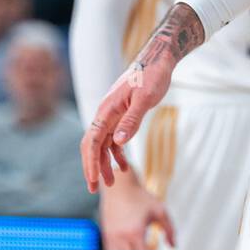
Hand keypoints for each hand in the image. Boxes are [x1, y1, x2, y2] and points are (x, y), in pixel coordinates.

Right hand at [80, 57, 172, 192]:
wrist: (159, 60)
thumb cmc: (152, 76)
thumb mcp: (145, 99)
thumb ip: (131, 120)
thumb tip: (117, 142)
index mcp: (107, 110)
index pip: (92, 141)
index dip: (91, 163)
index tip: (93, 181)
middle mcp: (105, 113)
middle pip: (92, 145)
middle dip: (92, 167)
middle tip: (95, 189)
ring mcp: (113, 114)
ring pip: (103, 144)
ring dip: (105, 163)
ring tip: (112, 182)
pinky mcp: (122, 115)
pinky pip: (114, 138)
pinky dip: (117, 152)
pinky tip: (124, 166)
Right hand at [99, 170, 175, 249]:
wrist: (119, 186)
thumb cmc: (140, 197)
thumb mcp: (160, 211)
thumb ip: (169, 229)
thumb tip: (173, 245)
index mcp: (136, 233)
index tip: (155, 248)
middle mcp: (121, 238)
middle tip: (149, 246)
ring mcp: (111, 238)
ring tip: (139, 245)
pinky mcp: (106, 235)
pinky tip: (129, 245)